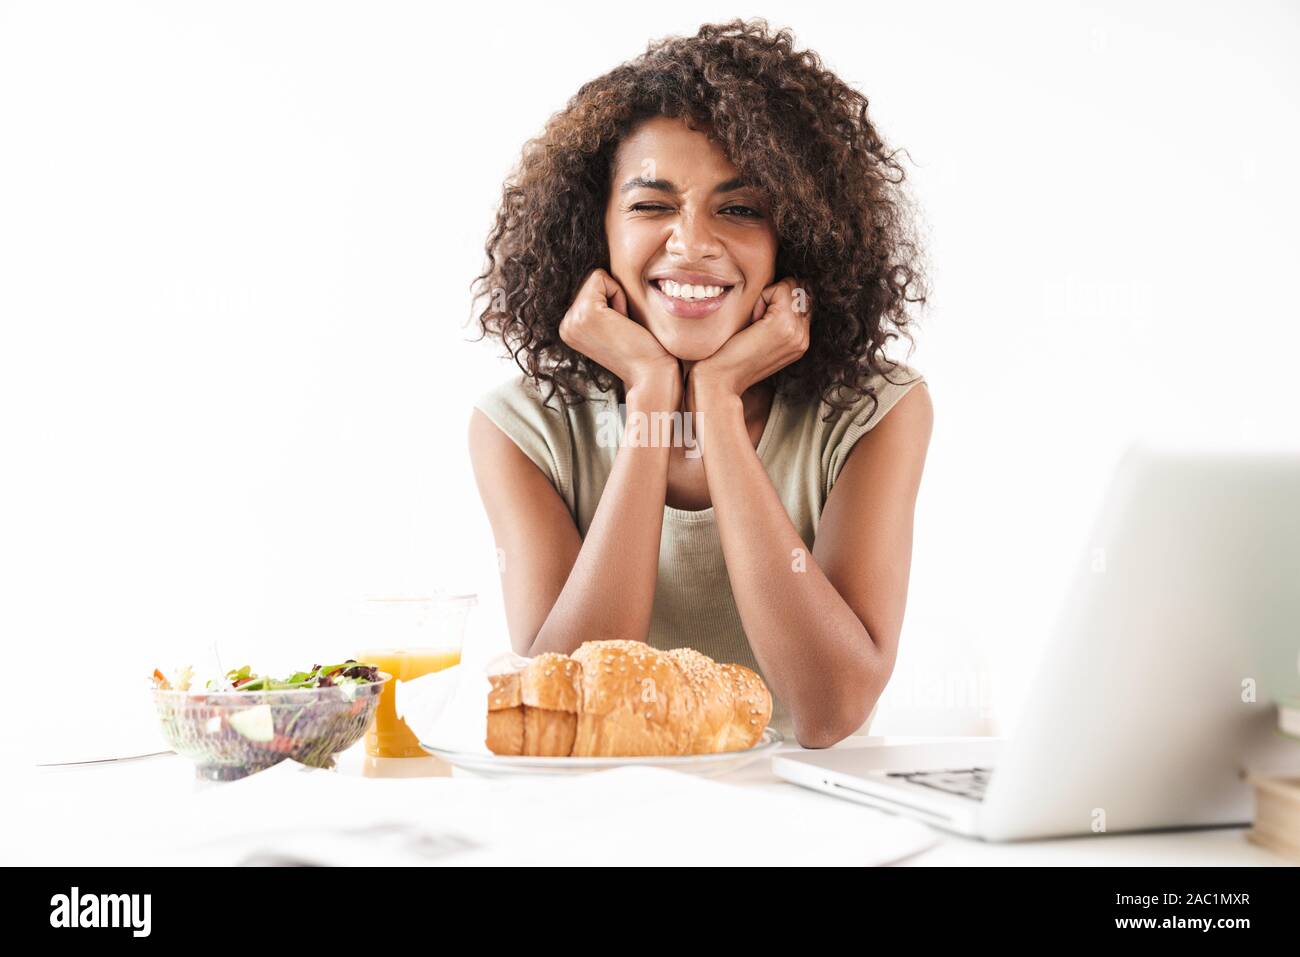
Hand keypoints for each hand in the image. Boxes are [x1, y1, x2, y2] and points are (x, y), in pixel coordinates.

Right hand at [559, 269, 679, 395]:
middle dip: (612, 298)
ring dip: (616, 297)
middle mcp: (565, 325)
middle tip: (621, 328)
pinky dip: (619, 295)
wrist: (649, 373)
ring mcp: (572, 320)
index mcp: (569, 328)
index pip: (587, 289)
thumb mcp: (610, 324)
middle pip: (589, 281)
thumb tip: (597, 274)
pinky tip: (623, 321)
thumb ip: (599, 304)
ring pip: (595, 278)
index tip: (617, 329)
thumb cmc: (640, 349)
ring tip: (621, 326)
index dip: (610, 302)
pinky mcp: (587, 312)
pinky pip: (601, 278)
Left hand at [691, 277, 810, 400]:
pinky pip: (780, 288)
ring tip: (754, 322)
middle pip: (799, 290)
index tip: (760, 323)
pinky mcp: (783, 324)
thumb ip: (778, 318)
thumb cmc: (734, 356)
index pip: (803, 300)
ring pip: (791, 287)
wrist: (722, 378)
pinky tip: (752, 321)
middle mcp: (803, 337)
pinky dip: (761, 298)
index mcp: (800, 341)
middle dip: (776, 296)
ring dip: (768, 297)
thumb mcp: (763, 338)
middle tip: (756, 321)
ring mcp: (796, 331)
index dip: (779, 301)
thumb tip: (785, 288)